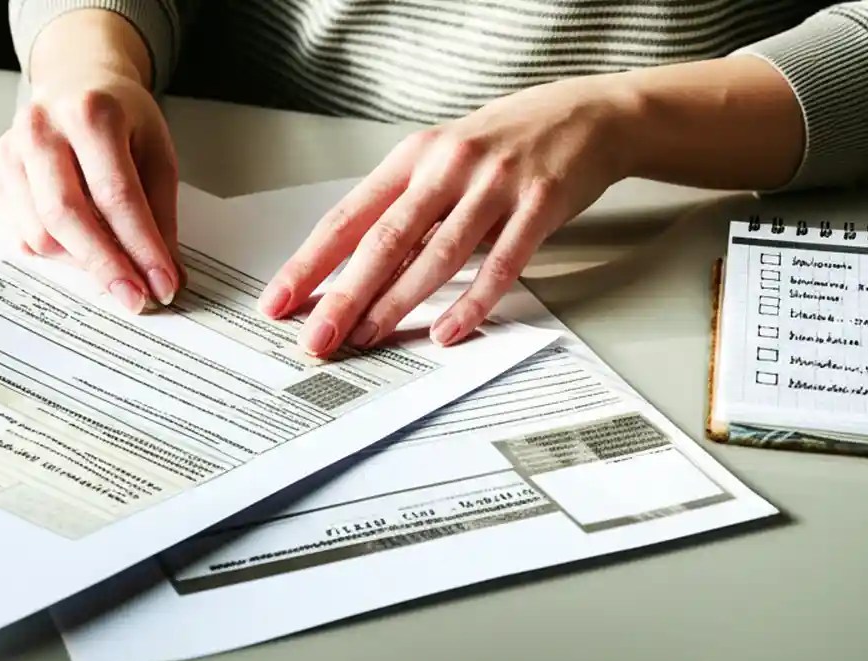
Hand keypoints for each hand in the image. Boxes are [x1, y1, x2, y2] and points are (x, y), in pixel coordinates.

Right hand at [0, 66, 180, 313]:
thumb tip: (165, 276)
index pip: (117, 195)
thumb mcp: (156, 153)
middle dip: (106, 266)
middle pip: (68, 215)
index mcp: (90, 114)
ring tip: (114, 264)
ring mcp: (10, 151)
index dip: (141, 248)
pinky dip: (58, 253)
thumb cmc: (122, 120)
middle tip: (135, 298)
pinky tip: (83, 247)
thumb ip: (160, 215)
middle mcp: (41, 128)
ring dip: (82, 261)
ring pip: (40, 232)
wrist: (75, 82)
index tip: (162, 285)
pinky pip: (22, 234)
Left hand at [258, 76, 636, 354]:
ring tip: (369, 339)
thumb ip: (409, 211)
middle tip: (318, 337)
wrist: (588, 114)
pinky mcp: (539, 204)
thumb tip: (359, 275)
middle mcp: (447, 166)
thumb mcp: (446, 161)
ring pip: (437, 254)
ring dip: (398, 302)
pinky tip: (448, 331)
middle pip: (384, 239)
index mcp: (414, 157)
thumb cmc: (507, 144)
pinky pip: (501, 263)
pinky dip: (473, 302)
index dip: (311, 263)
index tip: (279, 302)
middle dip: (345, 294)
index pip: (349, 217)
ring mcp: (494, 184)